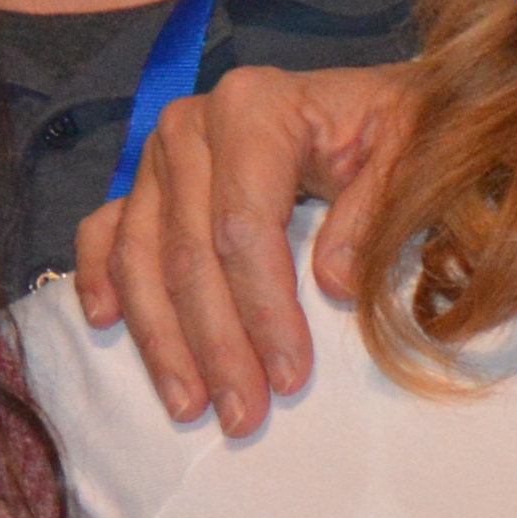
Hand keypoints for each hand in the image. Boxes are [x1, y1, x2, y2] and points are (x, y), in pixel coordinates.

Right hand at [71, 62, 413, 435]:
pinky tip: (106, 324)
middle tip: (241, 415)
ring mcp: (158, 155)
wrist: (375, 102)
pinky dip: (103, 278)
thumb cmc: (402, 128)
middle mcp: (190, 128)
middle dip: (215, 345)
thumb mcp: (414, 154)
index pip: (243, 228)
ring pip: (141, 257)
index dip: (263, 310)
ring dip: (161, 338)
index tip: (289, 377)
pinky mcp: (146, 180)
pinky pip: (106, 232)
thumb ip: (374, 212)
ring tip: (189, 405)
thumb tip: (330, 284)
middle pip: (188, 253)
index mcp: (254, 108)